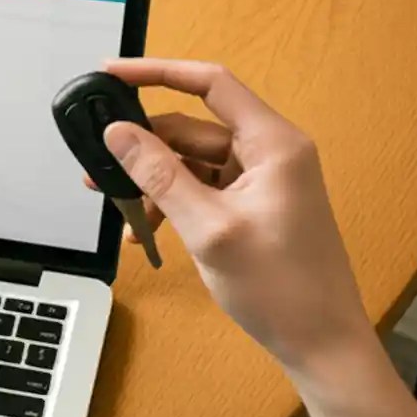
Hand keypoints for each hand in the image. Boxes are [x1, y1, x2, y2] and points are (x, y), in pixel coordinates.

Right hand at [94, 58, 372, 372]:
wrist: (321, 343)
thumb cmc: (279, 288)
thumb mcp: (208, 228)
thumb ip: (159, 176)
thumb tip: (117, 133)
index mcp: (272, 144)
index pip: (210, 84)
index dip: (158, 72)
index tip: (111, 74)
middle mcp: (269, 154)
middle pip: (191, 128)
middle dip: (142, 145)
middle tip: (96, 163)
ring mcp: (261, 182)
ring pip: (190, 162)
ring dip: (152, 182)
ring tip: (114, 206)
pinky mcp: (252, 207)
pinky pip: (200, 190)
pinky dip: (169, 203)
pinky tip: (143, 229)